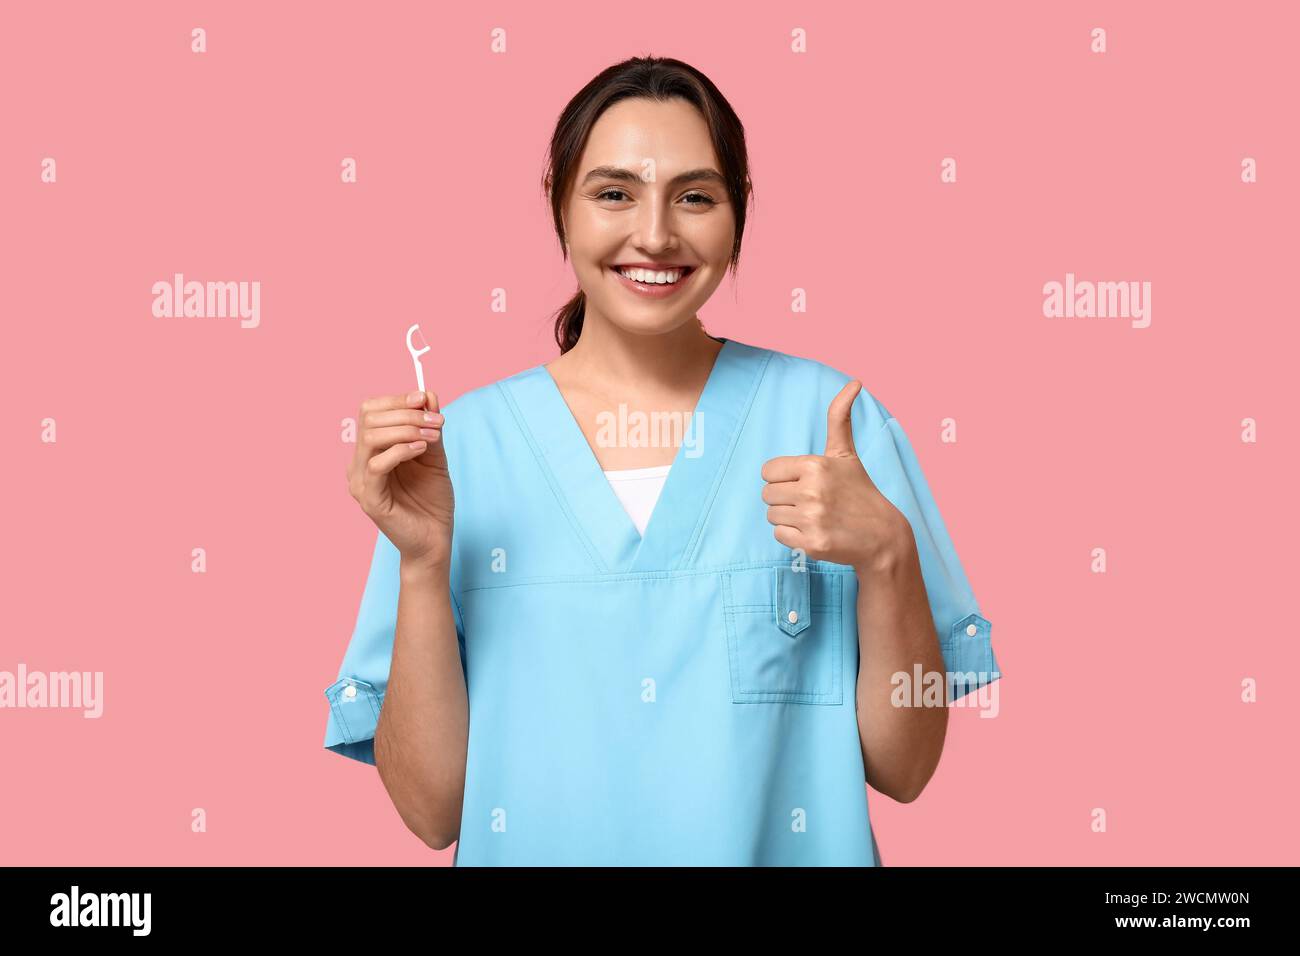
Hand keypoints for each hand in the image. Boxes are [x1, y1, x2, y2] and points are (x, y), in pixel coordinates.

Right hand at [347, 390, 454, 570]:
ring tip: (432, 435)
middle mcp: (359, 464)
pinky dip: (401, 450)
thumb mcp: (434, 456)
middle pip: (369, 419)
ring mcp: (360, 482)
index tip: (425, 397)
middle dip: (406, 413)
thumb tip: (428, 394)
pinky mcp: (370, 499)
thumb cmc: (432, 501)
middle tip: (436, 420)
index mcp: (369, 452)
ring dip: (406, 429)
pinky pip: (377, 464)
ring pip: (371, 438)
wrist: (435, 540)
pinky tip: (422, 449)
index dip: (396, 400)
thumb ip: (429, 428)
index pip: (369, 412)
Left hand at [760, 380, 909, 571]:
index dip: (782, 478)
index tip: (803, 483)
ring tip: (814, 516)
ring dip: (788, 518)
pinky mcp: (812, 543)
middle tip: (811, 502)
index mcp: (815, 465)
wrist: (882, 536)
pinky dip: (792, 536)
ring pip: (771, 516)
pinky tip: (814, 531)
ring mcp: (812, 518)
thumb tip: (855, 381)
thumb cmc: (859, 491)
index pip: (767, 471)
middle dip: (785, 498)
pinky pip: (779, 536)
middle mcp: (812, 490)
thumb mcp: (846, 453)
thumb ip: (840, 417)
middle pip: (767, 494)